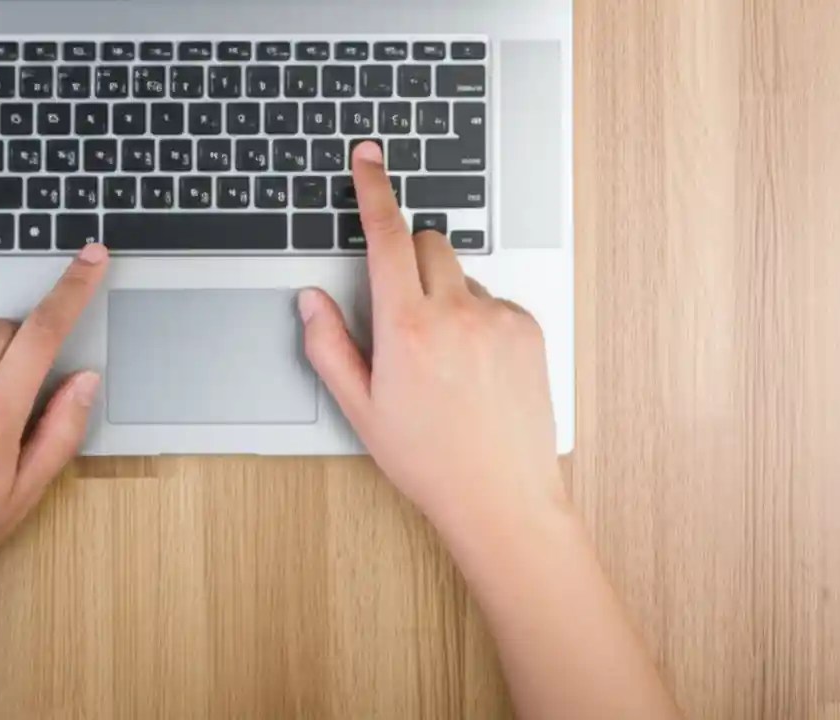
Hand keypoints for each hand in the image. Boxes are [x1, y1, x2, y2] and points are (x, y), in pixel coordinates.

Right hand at [299, 142, 561, 528]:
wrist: (500, 496)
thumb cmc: (428, 459)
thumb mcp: (360, 408)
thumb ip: (328, 345)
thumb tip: (311, 300)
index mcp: (407, 329)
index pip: (387, 237)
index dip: (373, 190)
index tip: (368, 158)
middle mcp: (456, 313)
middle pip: (428, 242)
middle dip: (410, 257)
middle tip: (402, 310)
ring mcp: (498, 319)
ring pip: (461, 273)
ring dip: (444, 293)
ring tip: (443, 358)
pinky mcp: (528, 329)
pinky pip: (494, 299)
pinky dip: (477, 316)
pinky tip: (473, 366)